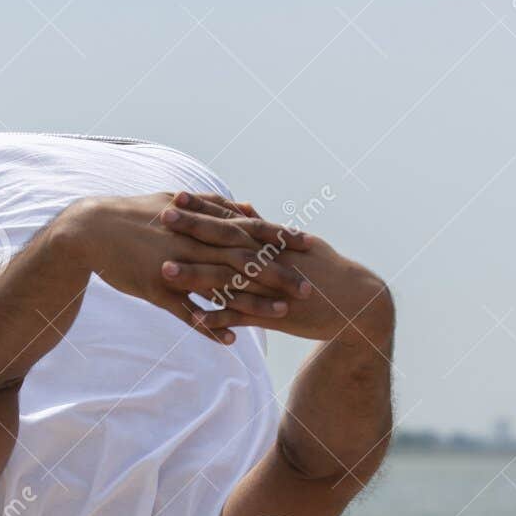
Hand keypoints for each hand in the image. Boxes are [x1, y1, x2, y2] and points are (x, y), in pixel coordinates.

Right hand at [61, 193, 303, 344]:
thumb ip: (216, 208)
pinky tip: (231, 339)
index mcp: (201, 220)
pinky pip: (187, 311)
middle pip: (244, 258)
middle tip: (307, 289)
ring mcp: (175, 265)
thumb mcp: (177, 203)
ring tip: (280, 316)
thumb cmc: (136, 216)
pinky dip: (209, 325)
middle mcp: (193, 241)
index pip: (249, 227)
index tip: (309, 244)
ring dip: (252, 302)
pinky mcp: (155, 288)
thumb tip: (249, 208)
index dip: (280, 235)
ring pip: (221, 285)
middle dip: (278, 273)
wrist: (90, 230)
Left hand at [157, 192, 393, 350]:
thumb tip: (243, 209)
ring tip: (164, 270)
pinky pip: (241, 317)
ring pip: (227, 279)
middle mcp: (267, 260)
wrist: (355, 302)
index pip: (232, 219)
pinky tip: (194, 320)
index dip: (204, 208)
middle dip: (191, 229)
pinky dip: (218, 319)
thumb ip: (264, 228)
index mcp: (271, 241)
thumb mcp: (296, 243)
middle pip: (224, 241)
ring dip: (195, 275)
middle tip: (160, 217)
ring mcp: (269, 288)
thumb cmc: (325, 270)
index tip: (176, 196)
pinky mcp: (274, 315)